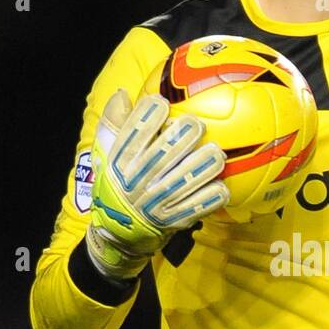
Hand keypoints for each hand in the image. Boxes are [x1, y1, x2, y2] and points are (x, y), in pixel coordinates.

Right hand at [86, 88, 229, 279]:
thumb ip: (114, 125)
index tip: (161, 102)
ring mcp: (154, 204)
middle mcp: (136, 183)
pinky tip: (222, 187)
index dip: (146, 119)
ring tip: (217, 153)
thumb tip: (123, 94)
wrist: (119, 234)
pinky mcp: (171, 220)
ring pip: (180, 183)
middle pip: (160, 157)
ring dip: (200, 167)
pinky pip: (193, 209)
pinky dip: (208, 199)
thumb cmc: (116, 185)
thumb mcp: (105, 155)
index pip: (130, 137)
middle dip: (180, 139)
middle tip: (197, 124)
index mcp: (119, 164)